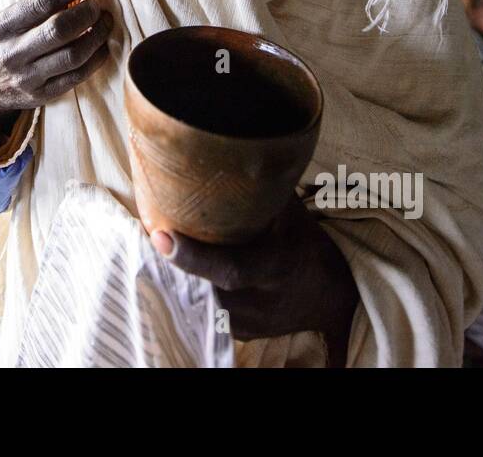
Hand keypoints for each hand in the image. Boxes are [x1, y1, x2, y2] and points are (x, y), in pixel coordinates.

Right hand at [0, 0, 112, 119]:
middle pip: (60, 29)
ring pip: (73, 55)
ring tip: (105, 22)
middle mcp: (13, 51)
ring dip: (97, 35)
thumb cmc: (6, 43)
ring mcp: (27, 76)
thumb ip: (37, 6)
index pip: (42, 1)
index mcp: (4, 25)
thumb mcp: (8, 21)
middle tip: (97, 4)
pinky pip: (78, 76)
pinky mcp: (42, 94)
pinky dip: (97, 58)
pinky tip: (102, 46)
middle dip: (87, 12)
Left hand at [149, 196, 357, 363]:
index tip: (161, 236)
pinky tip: (184, 268)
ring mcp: (247, 322)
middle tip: (154, 233)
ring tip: (167, 247)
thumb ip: (259, 191)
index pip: (230, 268)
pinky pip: (205, 310)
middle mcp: (260, 301)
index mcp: (276, 266)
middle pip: (204, 284)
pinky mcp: (238, 333)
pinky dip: (192, 289)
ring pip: (200, 299)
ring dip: (180, 275)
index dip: (194, 256)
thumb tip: (225, 149)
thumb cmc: (303, 242)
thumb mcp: (290, 213)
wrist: (328, 293)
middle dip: (175, 262)